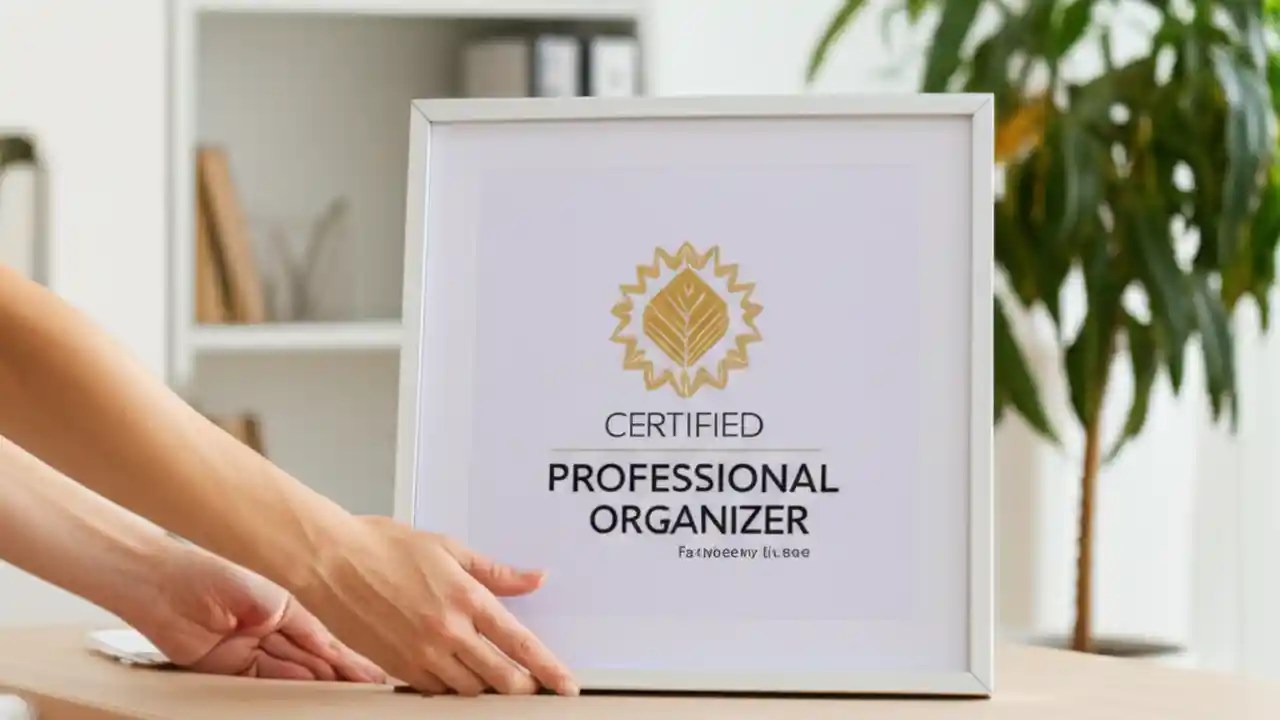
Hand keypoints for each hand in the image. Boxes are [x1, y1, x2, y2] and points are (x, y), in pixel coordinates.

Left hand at [132, 543, 385, 681]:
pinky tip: (305, 701)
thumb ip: (300, 628)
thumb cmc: (214, 575)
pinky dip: (283, 693)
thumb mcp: (271, 599)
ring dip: (316, 689)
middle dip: (339, 678)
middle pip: (311, 662)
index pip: (323, 641)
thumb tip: (328, 651)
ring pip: (291, 676)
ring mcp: (248, 652)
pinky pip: (261, 684)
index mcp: (284, 609)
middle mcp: (269, 632)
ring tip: (343, 701)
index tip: (372, 676)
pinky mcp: (225, 669)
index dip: (348, 660)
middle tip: (367, 694)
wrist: (164, 587)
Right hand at [298, 516, 576, 695]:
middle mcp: (447, 631)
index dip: (549, 669)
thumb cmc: (381, 547)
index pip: (520, 643)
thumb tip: (533, 578)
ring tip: (495, 679)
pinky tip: (455, 674)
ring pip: (469, 691)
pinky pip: (435, 690)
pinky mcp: (398, 667)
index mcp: (465, 598)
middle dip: (524, 688)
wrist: (330, 561)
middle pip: (501, 678)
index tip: (565, 684)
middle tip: (534, 687)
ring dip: (487, 689)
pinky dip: (452, 687)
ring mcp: (421, 653)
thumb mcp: (448, 549)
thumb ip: (495, 572)